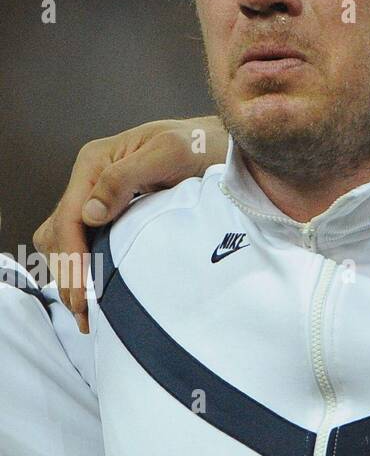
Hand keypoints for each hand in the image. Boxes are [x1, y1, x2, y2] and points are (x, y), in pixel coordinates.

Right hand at [32, 117, 226, 332]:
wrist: (222, 144)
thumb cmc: (200, 144)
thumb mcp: (169, 152)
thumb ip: (126, 177)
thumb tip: (90, 213)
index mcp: (96, 163)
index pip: (68, 217)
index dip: (72, 258)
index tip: (82, 293)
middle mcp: (91, 179)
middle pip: (60, 233)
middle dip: (68, 272)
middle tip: (85, 311)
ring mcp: (101, 195)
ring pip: (68, 240)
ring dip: (74, 273)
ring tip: (88, 310)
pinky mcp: (116, 211)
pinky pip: (89, 241)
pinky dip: (88, 265)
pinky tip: (100, 290)